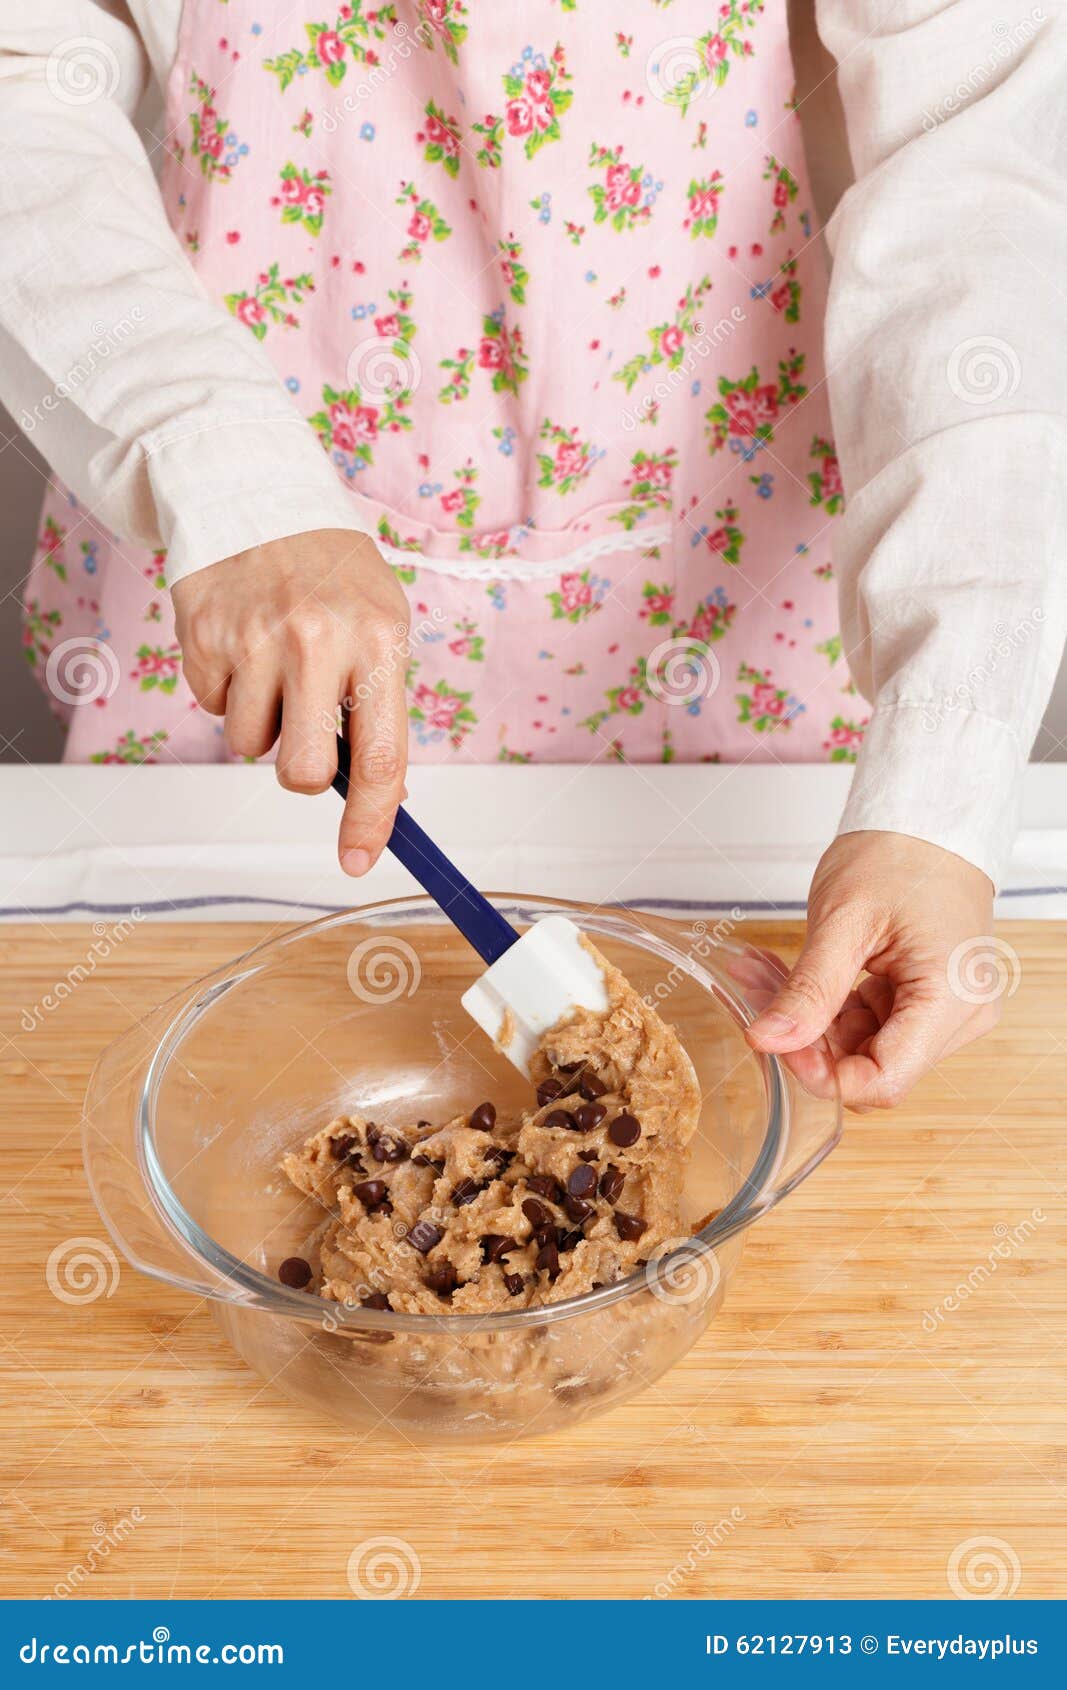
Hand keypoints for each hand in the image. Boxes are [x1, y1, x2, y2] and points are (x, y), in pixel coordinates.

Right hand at [171, 529, 409, 875]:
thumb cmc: (332, 572)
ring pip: (251, 746)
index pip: (380, 757)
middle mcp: (318, 641)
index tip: (358, 859)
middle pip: (303, 772)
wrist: (257, 493)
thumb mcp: (383, 625)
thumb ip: (382, 706)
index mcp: (379, 641)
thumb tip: (385, 792)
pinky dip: (228, 690)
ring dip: (263, 722)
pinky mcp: (203, 635)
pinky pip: (214, 707)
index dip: (370, 820)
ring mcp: (255, 638)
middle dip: (303, 773)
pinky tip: (243, 643)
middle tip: (305, 733)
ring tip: (275, 664)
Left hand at [746, 831, 997, 1108]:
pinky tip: (796, 980)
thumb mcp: (843, 921)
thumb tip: (767, 1041)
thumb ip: (809, 990)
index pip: (885, 1080)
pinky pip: (874, 1027)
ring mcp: (949, 1010)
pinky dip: (831, 1011)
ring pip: (868, 1051)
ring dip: (814, 1025)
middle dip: (810, 1045)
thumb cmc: (898, 855)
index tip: (775, 1041)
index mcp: (951, 998)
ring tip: (766, 980)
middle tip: (758, 1001)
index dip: (823, 1074)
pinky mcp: (931, 1001)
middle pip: (875, 1068)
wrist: (928, 822)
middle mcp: (962, 1016)